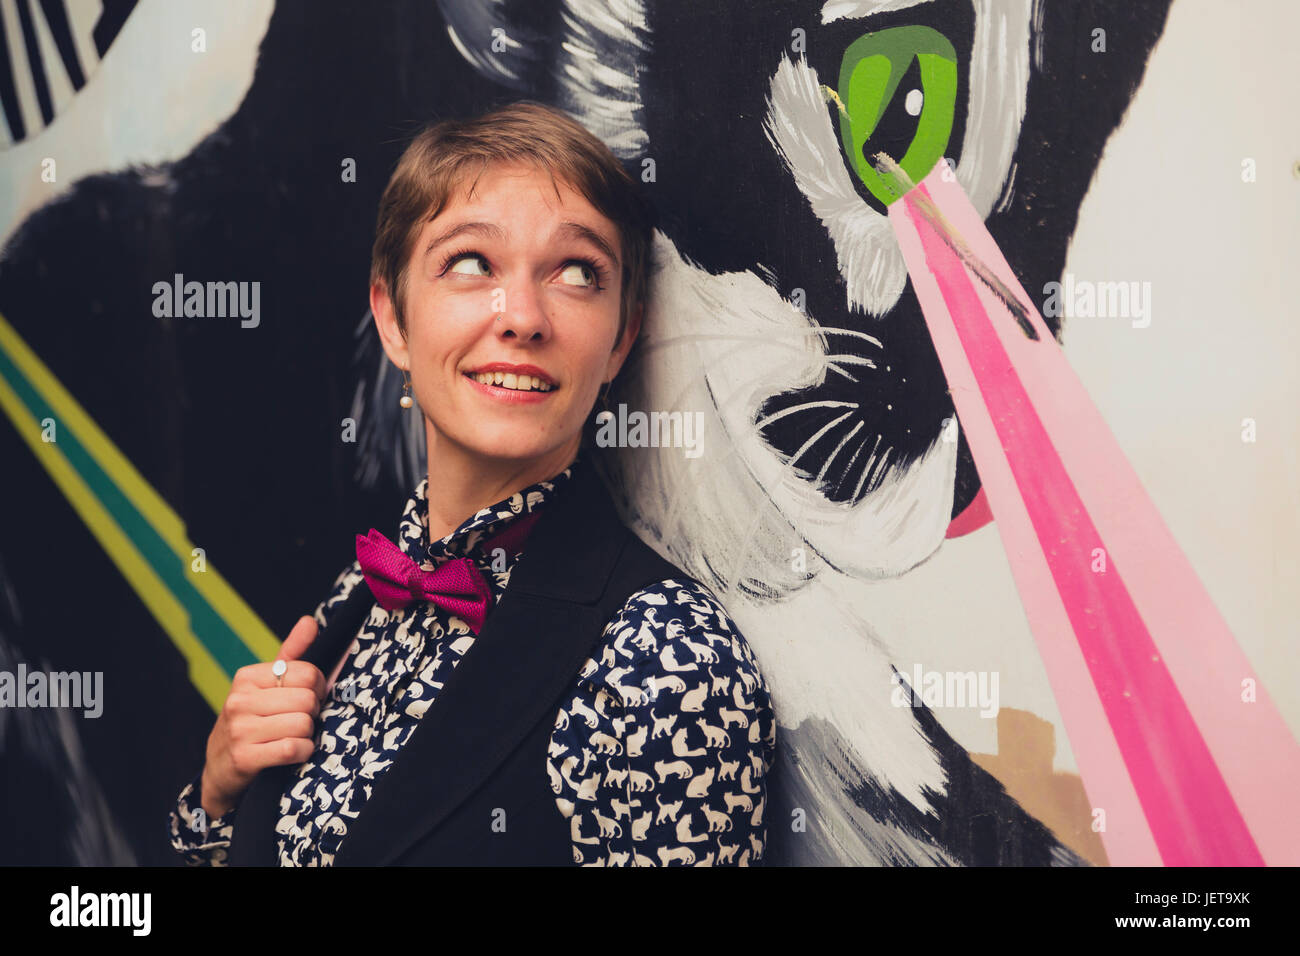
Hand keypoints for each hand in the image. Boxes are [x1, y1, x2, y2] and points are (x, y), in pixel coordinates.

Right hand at [198, 616, 326, 819]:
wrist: (221, 768)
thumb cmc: (252, 721)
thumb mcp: (266, 686)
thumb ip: (291, 654)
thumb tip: (310, 621)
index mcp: (247, 677)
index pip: (306, 672)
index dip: (318, 688)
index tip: (308, 697)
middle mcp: (239, 700)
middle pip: (307, 700)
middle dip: (312, 713)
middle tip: (300, 720)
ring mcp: (240, 729)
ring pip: (303, 724)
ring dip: (307, 735)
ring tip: (292, 736)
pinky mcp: (244, 757)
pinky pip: (294, 749)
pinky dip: (303, 753)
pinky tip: (293, 753)